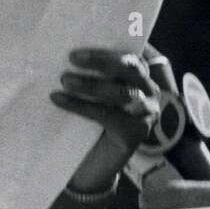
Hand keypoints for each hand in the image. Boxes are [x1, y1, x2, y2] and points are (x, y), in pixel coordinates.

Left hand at [50, 44, 160, 192]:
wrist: (92, 165)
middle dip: (102, 61)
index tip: (84, 42)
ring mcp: (146, 113)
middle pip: (131, 69)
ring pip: (121, 92)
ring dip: (91, 85)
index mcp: (139, 76)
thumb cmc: (89, 122)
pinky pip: (108, 114)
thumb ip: (89, 73)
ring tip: (64, 80)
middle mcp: (149, 91)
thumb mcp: (91, 94)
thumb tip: (61, 49)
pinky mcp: (136, 133)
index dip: (108, 48)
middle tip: (72, 57)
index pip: (130, 55)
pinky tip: (60, 99)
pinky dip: (82, 106)